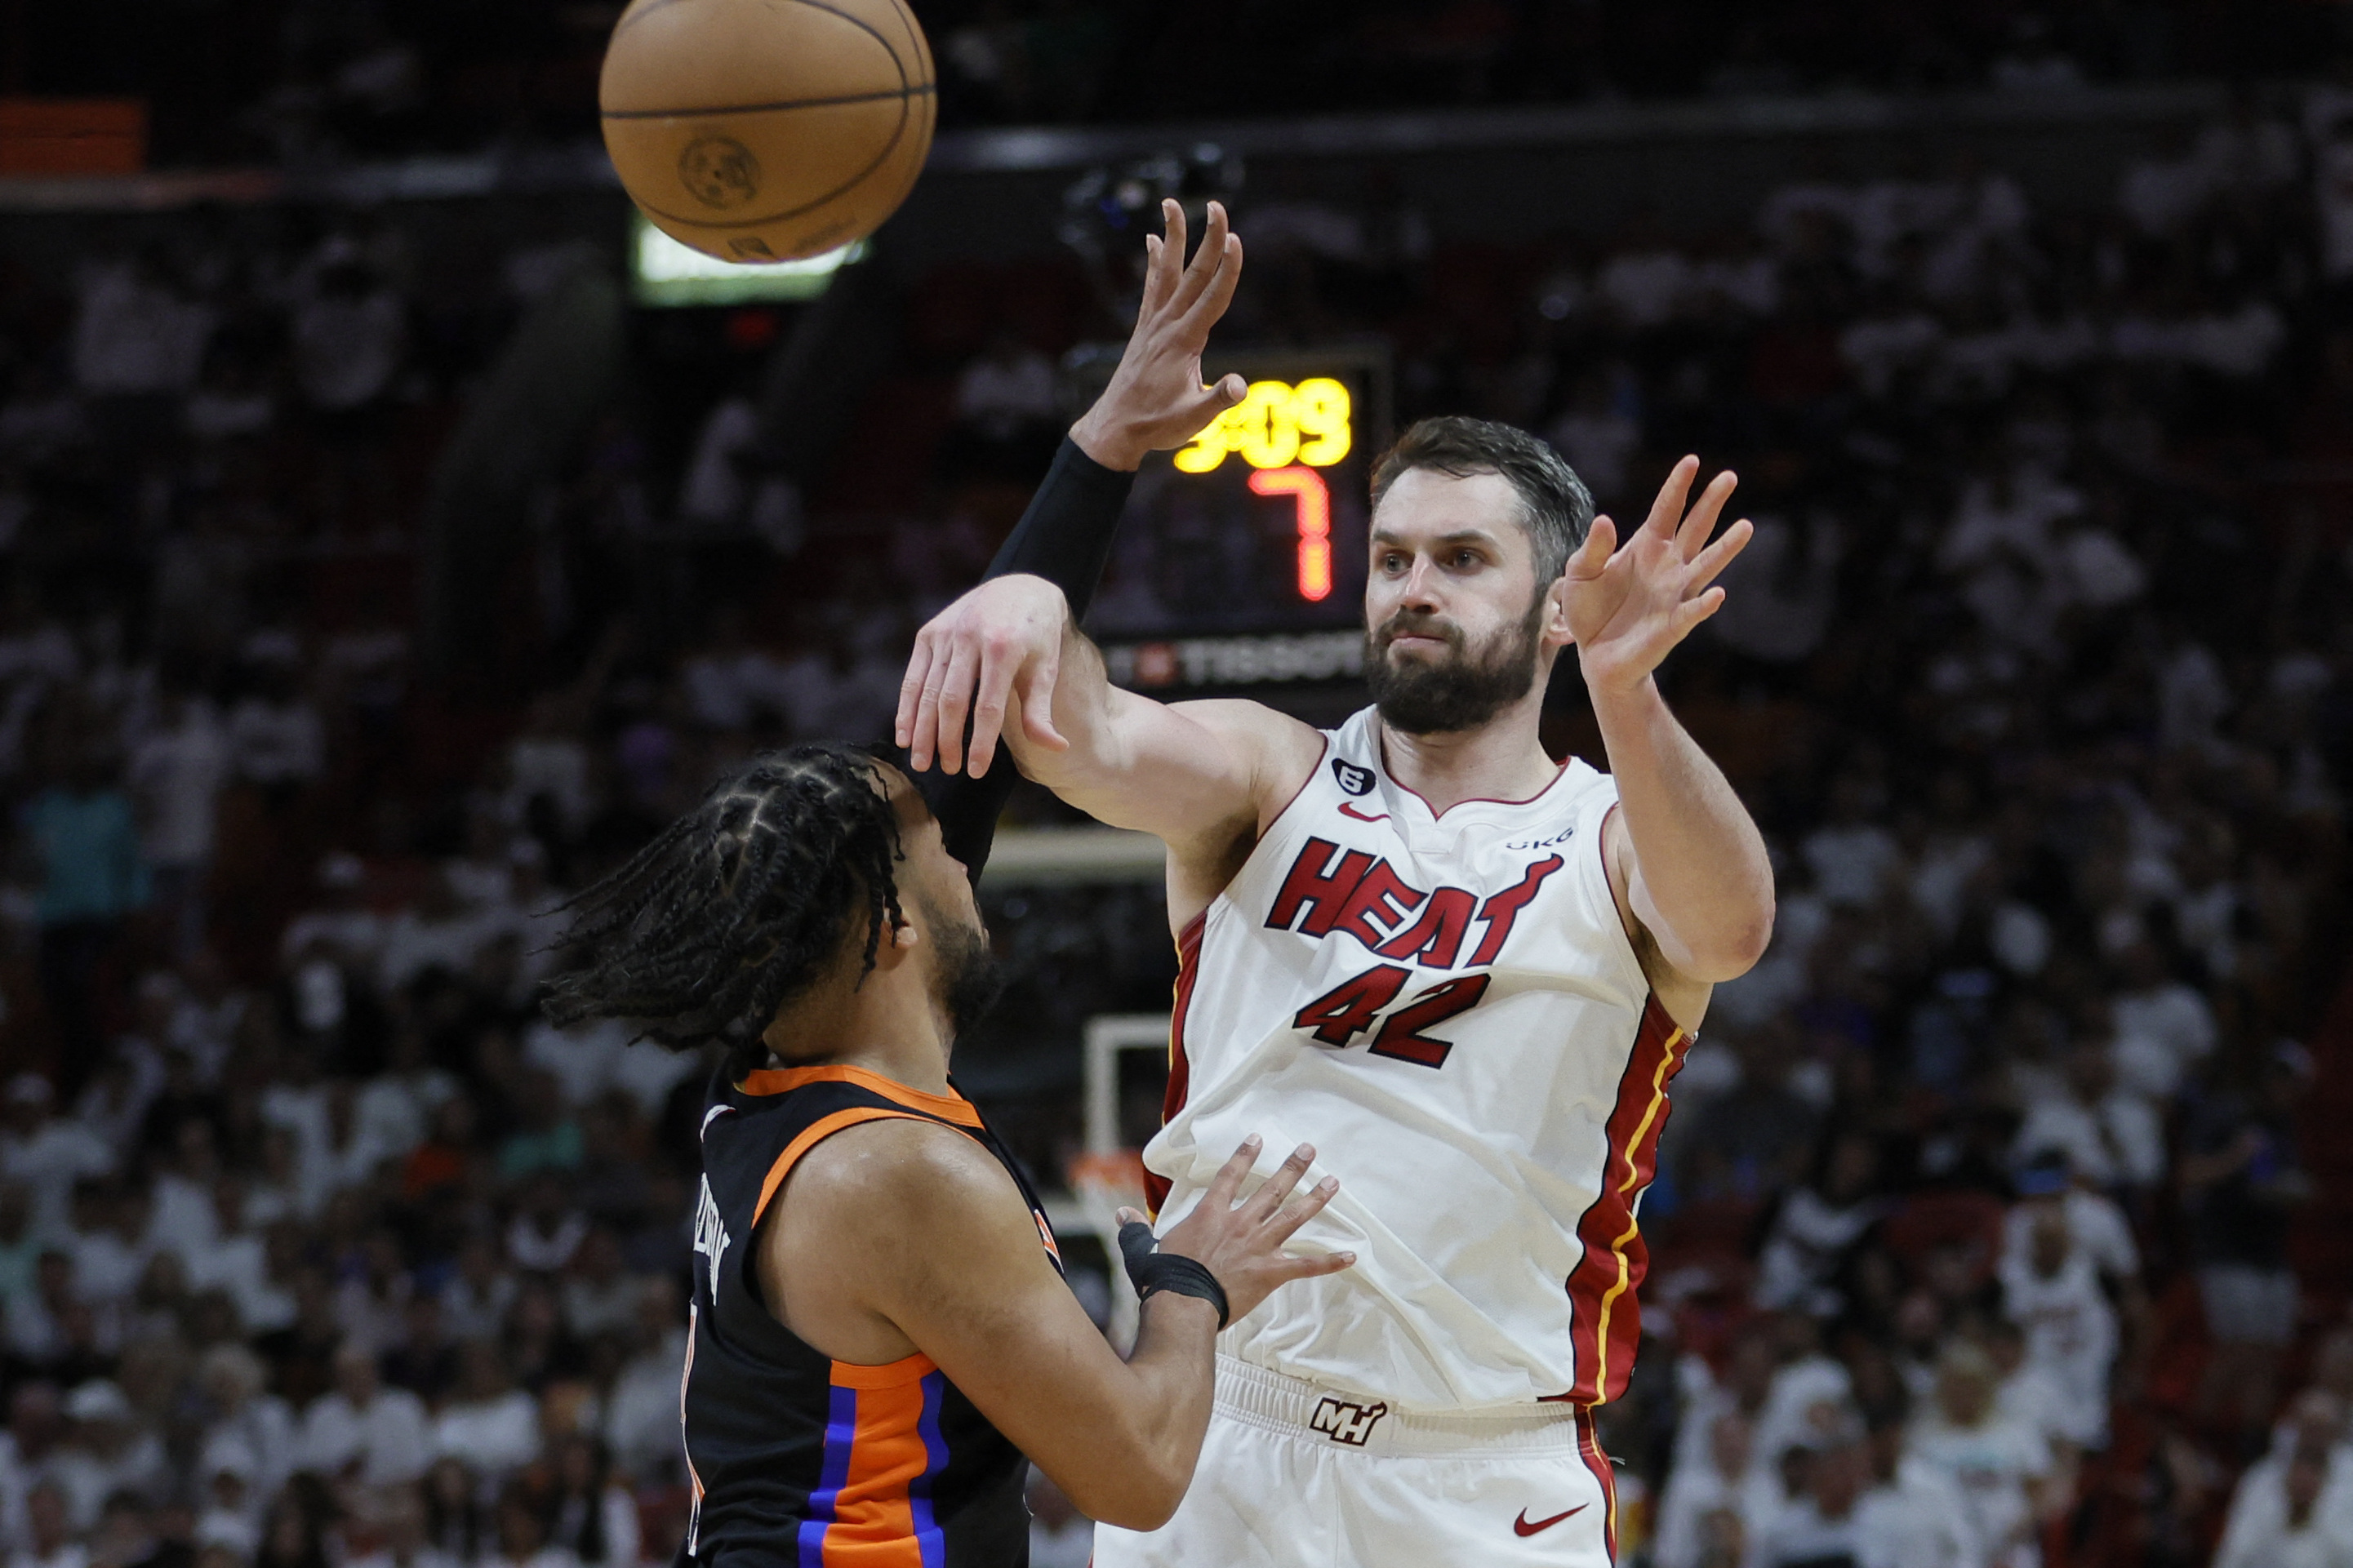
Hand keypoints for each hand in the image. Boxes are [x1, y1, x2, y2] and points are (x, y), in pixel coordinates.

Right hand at [896, 573, 1068, 776]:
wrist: (1019, 588)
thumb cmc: (1037, 636)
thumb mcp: (1046, 669)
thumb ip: (1042, 710)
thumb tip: (1057, 748)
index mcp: (1003, 646)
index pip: (988, 706)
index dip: (981, 742)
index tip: (976, 771)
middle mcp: (970, 637)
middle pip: (952, 700)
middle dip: (947, 740)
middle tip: (948, 769)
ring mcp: (946, 633)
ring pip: (928, 691)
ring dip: (923, 731)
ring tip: (923, 763)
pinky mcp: (929, 632)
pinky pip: (914, 676)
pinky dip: (906, 708)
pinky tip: (905, 736)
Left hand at [1068, 199, 1247, 470]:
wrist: (1115, 428)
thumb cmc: (1157, 425)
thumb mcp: (1194, 417)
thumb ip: (1219, 400)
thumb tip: (1240, 386)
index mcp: (1184, 342)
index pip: (1212, 297)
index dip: (1227, 268)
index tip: (1236, 239)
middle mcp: (1166, 325)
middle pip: (1193, 274)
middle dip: (1208, 238)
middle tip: (1217, 205)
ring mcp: (1153, 324)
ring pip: (1166, 271)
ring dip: (1172, 236)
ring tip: (1171, 203)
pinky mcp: (1145, 329)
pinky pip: (1151, 286)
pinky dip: (1153, 261)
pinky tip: (1152, 240)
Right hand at [1122, 1136, 1351, 1323]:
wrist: (1184, 1302)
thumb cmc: (1164, 1277)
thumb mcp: (1145, 1250)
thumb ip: (1135, 1231)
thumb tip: (1119, 1216)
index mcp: (1211, 1214)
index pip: (1229, 1176)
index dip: (1244, 1155)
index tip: (1258, 1138)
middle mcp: (1240, 1222)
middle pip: (1271, 1188)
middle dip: (1292, 1167)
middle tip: (1309, 1149)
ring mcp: (1259, 1245)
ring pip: (1294, 1217)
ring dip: (1315, 1199)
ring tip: (1333, 1183)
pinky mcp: (1272, 1271)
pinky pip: (1307, 1266)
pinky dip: (1330, 1262)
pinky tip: (1351, 1256)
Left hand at [1565, 455, 1752, 698]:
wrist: (1595, 656)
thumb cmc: (1590, 610)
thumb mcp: (1580, 574)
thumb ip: (1593, 548)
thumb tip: (1605, 520)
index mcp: (1647, 547)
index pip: (1666, 510)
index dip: (1678, 486)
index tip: (1692, 460)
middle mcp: (1668, 566)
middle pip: (1695, 528)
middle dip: (1711, 503)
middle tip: (1729, 476)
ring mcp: (1675, 594)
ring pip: (1706, 566)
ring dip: (1725, 548)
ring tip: (1746, 527)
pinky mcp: (1674, 625)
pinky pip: (1692, 612)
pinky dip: (1705, 604)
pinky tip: (1718, 594)